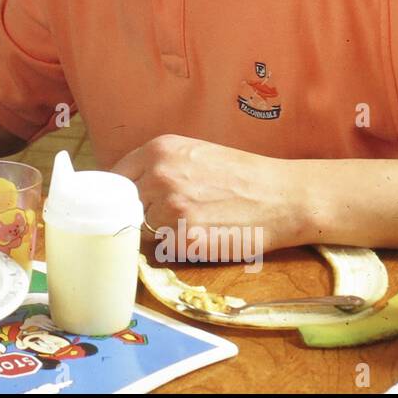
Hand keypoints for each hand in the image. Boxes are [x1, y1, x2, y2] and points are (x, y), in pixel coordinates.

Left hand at [111, 134, 306, 255]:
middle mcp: (160, 175)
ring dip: (158, 232)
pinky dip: (175, 247)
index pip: (114, 177)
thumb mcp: (194, 154)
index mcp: (159, 150)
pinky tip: (199, 237)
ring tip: (190, 225)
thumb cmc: (241, 176)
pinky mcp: (184, 238)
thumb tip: (122, 187)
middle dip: (140, 213)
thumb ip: (157, 166)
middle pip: (126, 204)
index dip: (118, 194)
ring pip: (142, 228)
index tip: (122, 204)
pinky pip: (163, 247)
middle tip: (167, 217)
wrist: (283, 197)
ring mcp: (170, 208)